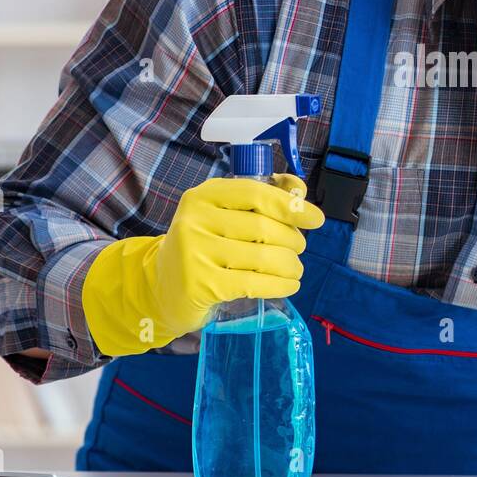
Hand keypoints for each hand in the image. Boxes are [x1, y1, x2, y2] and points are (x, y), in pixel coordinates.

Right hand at [83, 174, 325, 355]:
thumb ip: (260, 199)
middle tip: (298, 250)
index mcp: (202, 196)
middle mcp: (195, 220)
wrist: (161, 287)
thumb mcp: (223, 215)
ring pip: (263, 257)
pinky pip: (254, 283)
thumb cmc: (204, 246)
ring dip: (290, 266)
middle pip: (263, 227)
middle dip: (292, 241)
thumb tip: (301, 190)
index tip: (315, 218)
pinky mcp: (201, 285)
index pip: (255, 193)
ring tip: (296, 269)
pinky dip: (280, 285)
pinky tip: (289, 285)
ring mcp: (195, 254)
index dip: (291, 205)